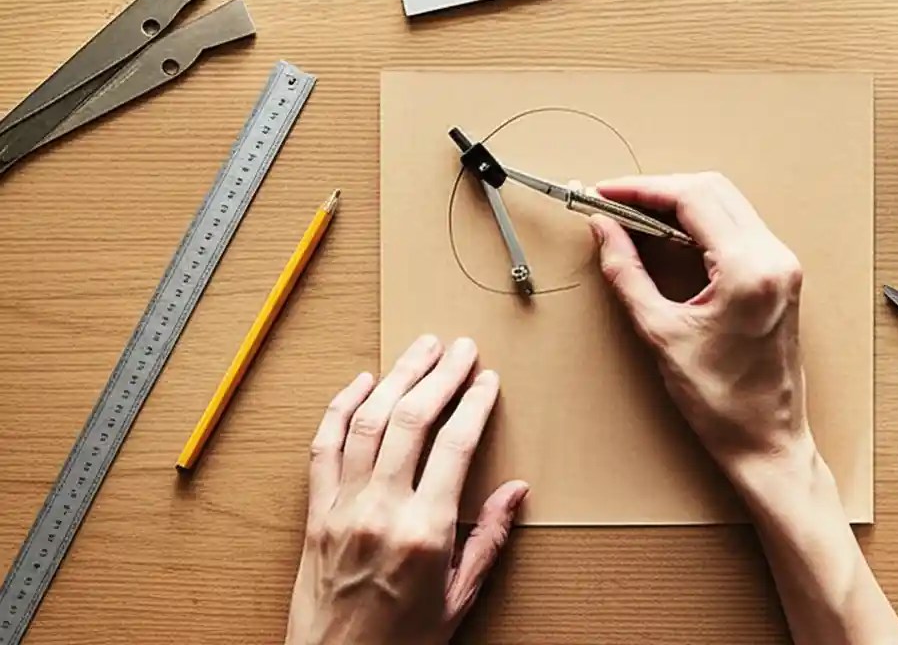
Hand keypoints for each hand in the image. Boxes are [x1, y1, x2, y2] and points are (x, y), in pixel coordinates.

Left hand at [286, 335, 527, 644]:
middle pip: (411, 420)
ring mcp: (343, 507)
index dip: (474, 403)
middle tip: (460, 347)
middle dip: (440, 375)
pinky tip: (360, 383)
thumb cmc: (402, 643)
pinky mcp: (316, 513)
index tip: (486, 380)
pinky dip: (340, 408)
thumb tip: (516, 490)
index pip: (455, 445)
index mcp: (425, 531)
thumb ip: (489, 539)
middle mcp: (381, 509)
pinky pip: (324, 446)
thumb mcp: (460, 598)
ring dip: (396, 377)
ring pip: (368, 422)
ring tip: (420, 350)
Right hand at [588, 173, 812, 486]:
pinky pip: (738, 226)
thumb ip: (627, 273)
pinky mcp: (781, 275)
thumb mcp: (660, 333)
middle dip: (659, 190)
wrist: (766, 440)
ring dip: (680, 202)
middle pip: (712, 190)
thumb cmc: (721, 402)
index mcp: (749, 269)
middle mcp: (774, 258)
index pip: (693, 199)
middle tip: (615, 203)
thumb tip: (605, 231)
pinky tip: (669, 235)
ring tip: (635, 217)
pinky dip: (701, 221)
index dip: (642, 189)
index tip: (607, 193)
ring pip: (727, 203)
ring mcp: (783, 265)